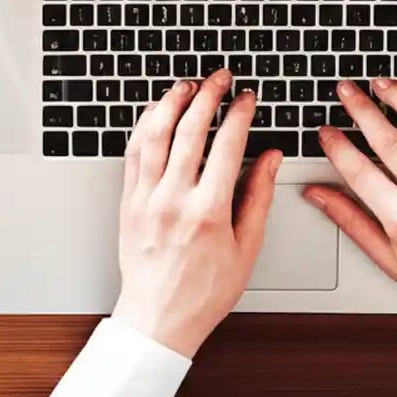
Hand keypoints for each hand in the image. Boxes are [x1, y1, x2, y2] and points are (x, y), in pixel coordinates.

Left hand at [112, 69, 282, 357]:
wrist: (158, 317)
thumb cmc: (203, 291)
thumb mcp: (246, 248)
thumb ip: (258, 197)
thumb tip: (270, 157)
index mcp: (208, 211)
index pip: (226, 145)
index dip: (239, 114)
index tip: (247, 98)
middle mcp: (173, 200)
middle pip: (190, 131)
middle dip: (207, 96)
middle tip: (219, 78)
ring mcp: (145, 199)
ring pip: (155, 135)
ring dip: (171, 103)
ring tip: (186, 85)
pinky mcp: (127, 202)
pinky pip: (133, 154)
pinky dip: (144, 127)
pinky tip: (155, 113)